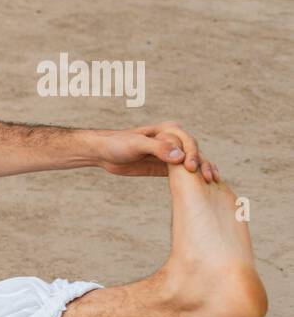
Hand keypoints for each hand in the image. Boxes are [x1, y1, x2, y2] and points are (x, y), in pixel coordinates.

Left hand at [96, 121, 218, 181]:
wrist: (104, 153)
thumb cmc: (118, 144)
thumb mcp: (136, 144)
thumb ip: (157, 148)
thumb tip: (179, 157)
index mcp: (169, 130)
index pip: (188, 142)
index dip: (192, 154)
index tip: (190, 167)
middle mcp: (174, 141)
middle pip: (194, 152)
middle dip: (202, 164)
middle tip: (208, 178)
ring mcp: (171, 155)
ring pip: (193, 162)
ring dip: (203, 171)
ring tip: (212, 181)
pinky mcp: (166, 167)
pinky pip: (184, 172)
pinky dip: (194, 178)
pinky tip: (204, 186)